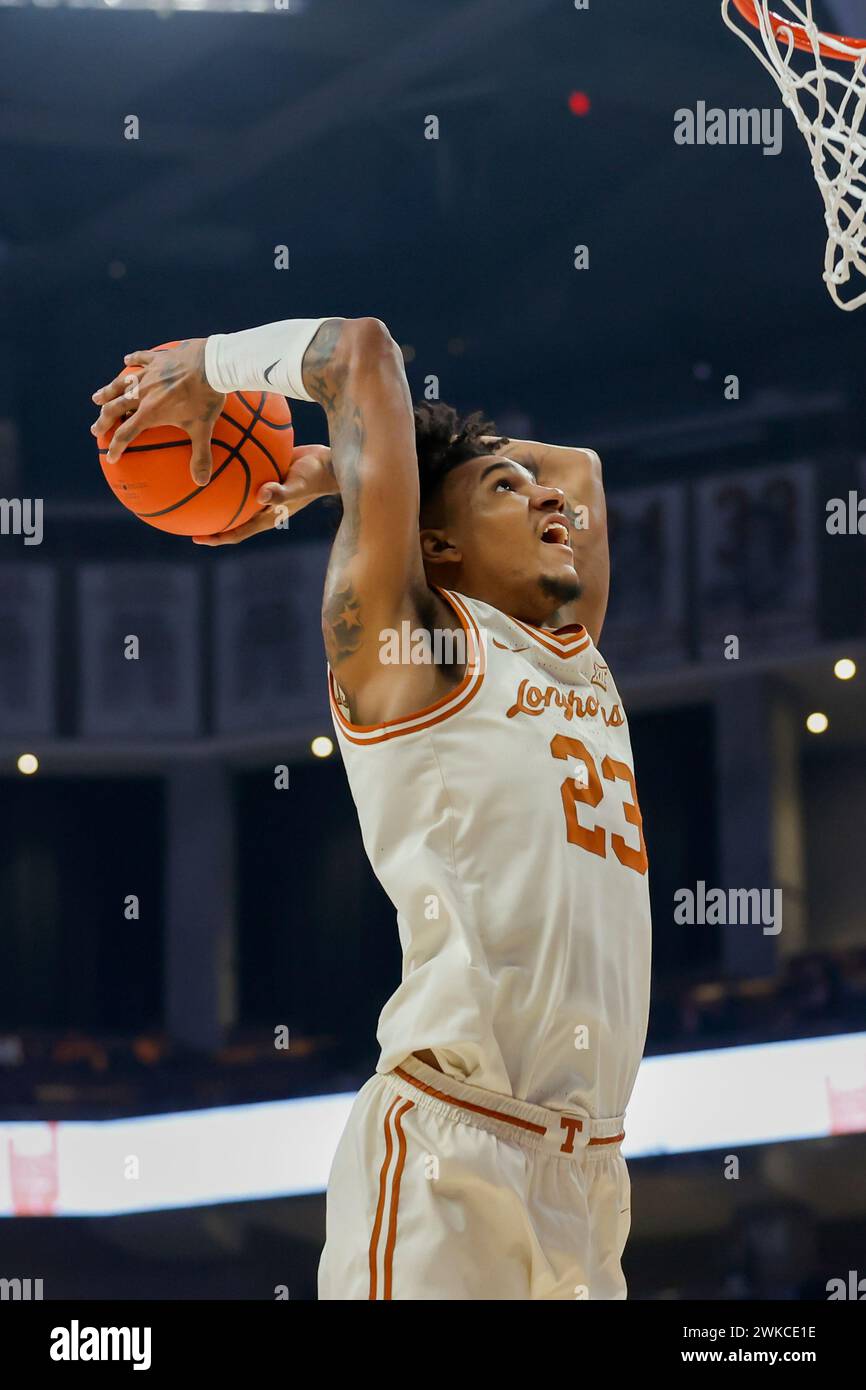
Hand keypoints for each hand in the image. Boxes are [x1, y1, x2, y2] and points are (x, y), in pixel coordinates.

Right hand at [91, 338, 224, 484]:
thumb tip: (202, 482)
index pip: (126, 433)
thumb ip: (201, 456)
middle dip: (103, 421)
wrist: (211, 365)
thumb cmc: (206, 398)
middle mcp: (142, 393)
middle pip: (115, 408)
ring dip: (107, 392)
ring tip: (96, 398)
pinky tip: (127, 360)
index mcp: (150, 412)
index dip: (116, 446)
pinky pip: (140, 358)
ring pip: (120, 384)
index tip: (111, 457)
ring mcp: (148, 374)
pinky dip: (133, 360)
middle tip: (96, 430)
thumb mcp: (203, 429)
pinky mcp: (158, 358)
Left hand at [191, 444, 336, 544]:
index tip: (197, 538)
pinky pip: (242, 479)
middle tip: (186, 519)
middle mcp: (262, 508)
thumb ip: (282, 491)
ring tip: (194, 490)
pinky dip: (227, 475)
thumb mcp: (299, 484)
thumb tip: (261, 495)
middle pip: (231, 520)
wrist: (329, 461)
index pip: (238, 533)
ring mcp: (263, 493)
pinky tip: (214, 458)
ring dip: (216, 500)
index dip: (218, 538)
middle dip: (210, 523)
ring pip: (235, 500)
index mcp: (268, 516)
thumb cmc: (316, 475)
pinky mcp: (265, 476)